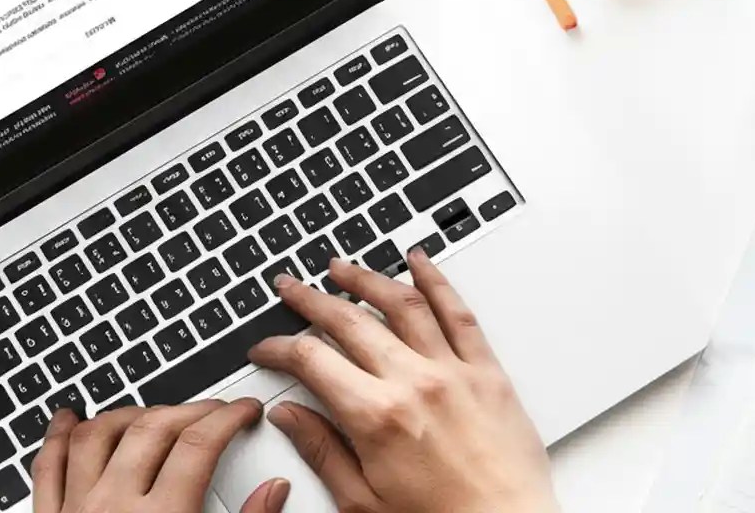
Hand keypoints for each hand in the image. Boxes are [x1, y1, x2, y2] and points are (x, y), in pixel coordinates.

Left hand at [32, 400, 289, 512]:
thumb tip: (274, 491)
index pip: (199, 443)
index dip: (227, 417)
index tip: (242, 412)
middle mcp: (113, 508)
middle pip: (152, 429)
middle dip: (189, 410)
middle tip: (212, 412)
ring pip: (96, 436)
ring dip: (128, 414)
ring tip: (154, 413)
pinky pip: (46, 468)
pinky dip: (57, 437)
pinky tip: (69, 421)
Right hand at [248, 250, 559, 512]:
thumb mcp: (363, 501)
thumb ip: (322, 450)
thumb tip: (288, 415)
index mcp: (377, 417)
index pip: (313, 361)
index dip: (280, 347)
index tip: (267, 347)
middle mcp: (415, 383)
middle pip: (351, 322)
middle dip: (312, 299)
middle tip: (290, 287)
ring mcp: (454, 371)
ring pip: (403, 304)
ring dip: (367, 279)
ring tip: (341, 267)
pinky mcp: (487, 370)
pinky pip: (459, 313)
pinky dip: (437, 282)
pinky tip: (420, 264)